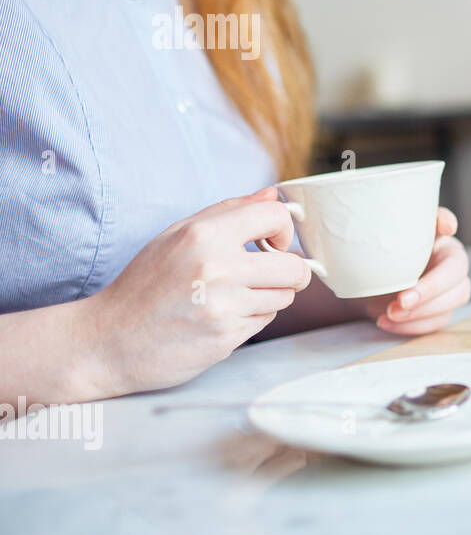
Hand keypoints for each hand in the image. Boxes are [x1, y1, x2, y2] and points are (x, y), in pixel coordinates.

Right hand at [92, 187, 311, 395]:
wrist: (109, 341)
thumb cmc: (143, 285)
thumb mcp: (176, 235)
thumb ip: (228, 211)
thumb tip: (271, 193)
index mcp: (204, 235)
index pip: (275, 215)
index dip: (283, 229)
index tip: (273, 242)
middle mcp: (218, 269)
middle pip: (296, 267)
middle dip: (291, 271)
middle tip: (271, 274)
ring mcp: (224, 306)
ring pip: (285, 296)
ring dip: (269, 296)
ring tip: (235, 296)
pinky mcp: (227, 338)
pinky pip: (265, 320)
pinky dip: (253, 317)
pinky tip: (224, 315)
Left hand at [363, 208, 470, 334]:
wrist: (366, 276)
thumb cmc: (383, 248)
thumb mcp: (394, 231)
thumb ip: (413, 220)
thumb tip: (448, 225)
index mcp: (446, 247)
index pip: (455, 258)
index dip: (448, 260)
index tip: (431, 272)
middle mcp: (452, 271)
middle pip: (459, 287)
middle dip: (430, 295)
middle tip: (401, 301)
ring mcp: (448, 294)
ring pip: (449, 307)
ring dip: (420, 314)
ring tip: (389, 313)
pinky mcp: (438, 313)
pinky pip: (432, 324)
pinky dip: (409, 327)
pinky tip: (385, 322)